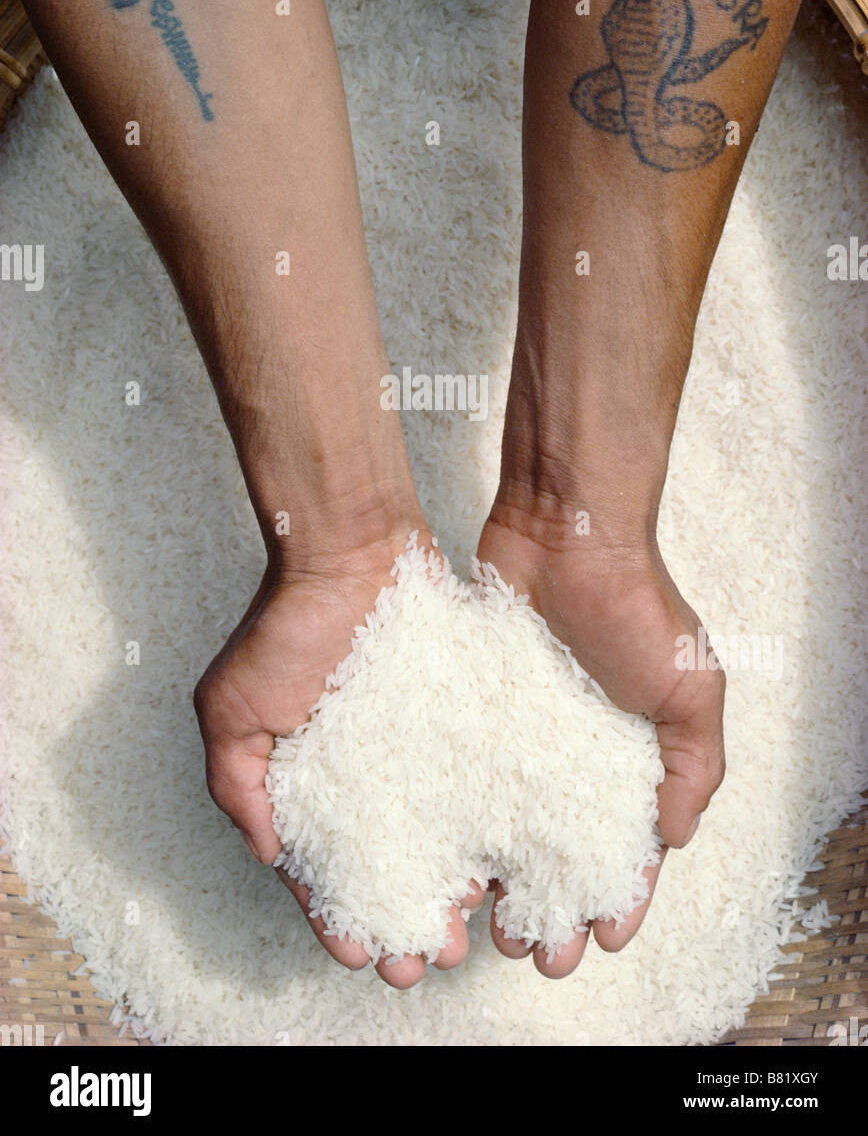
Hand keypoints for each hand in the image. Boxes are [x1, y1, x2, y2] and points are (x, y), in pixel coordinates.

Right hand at [193, 527, 478, 988]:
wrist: (355, 549)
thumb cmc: (287, 624)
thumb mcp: (233, 707)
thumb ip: (239, 784)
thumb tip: (271, 855)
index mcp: (309, 779)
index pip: (323, 867)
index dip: (336, 916)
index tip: (357, 954)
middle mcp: (367, 774)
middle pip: (389, 865)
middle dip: (405, 919)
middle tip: (428, 960)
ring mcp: (417, 750)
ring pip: (439, 838)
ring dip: (451, 889)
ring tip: (471, 925)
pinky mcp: (459, 723)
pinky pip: (477, 787)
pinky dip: (486, 830)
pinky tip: (501, 864)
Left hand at [476, 489, 725, 978]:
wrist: (565, 530)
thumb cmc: (637, 603)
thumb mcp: (690, 683)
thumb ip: (693, 764)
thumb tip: (670, 841)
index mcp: (629, 758)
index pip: (625, 849)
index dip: (617, 900)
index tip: (600, 944)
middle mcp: (569, 756)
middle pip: (557, 852)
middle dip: (550, 906)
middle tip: (532, 953)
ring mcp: (515, 736)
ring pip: (502, 828)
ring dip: (495, 880)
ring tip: (479, 928)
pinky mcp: (469, 710)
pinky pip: (458, 778)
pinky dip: (453, 823)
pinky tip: (442, 863)